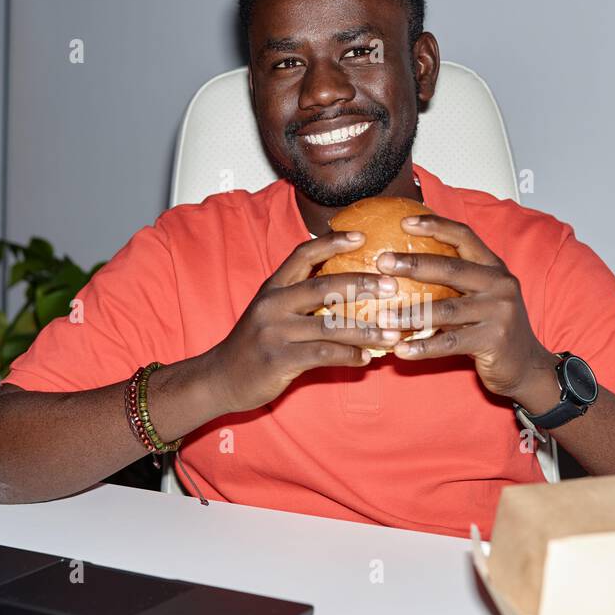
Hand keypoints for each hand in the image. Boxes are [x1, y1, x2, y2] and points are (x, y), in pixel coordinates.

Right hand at [209, 232, 406, 412]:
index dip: (332, 242)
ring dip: (366, 329)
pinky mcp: (279, 359)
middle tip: (391, 285)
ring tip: (393, 332)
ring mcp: (275, 332)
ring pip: (330, 325)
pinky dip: (349, 355)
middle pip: (323, 285)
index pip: (303, 254)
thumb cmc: (256, 344)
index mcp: (273, 287)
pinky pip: (323, 354)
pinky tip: (367, 358)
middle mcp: (273, 304)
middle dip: (361, 283)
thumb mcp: (271, 311)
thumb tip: (348, 288)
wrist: (221, 378)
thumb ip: (300, 297)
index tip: (362, 236)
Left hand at [374, 214, 557, 403]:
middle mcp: (499, 285)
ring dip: (409, 314)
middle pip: (451, 268)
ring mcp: (499, 312)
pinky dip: (422, 348)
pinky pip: (450, 343)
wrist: (527, 365)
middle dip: (413, 264)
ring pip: (445, 309)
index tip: (404, 222)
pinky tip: (400, 351)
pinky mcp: (493, 340)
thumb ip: (456, 283)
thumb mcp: (481, 298)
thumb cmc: (493, 328)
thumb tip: (407, 267)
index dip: (435, 226)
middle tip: (382, 262)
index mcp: (494, 268)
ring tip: (381, 318)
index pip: (464, 236)